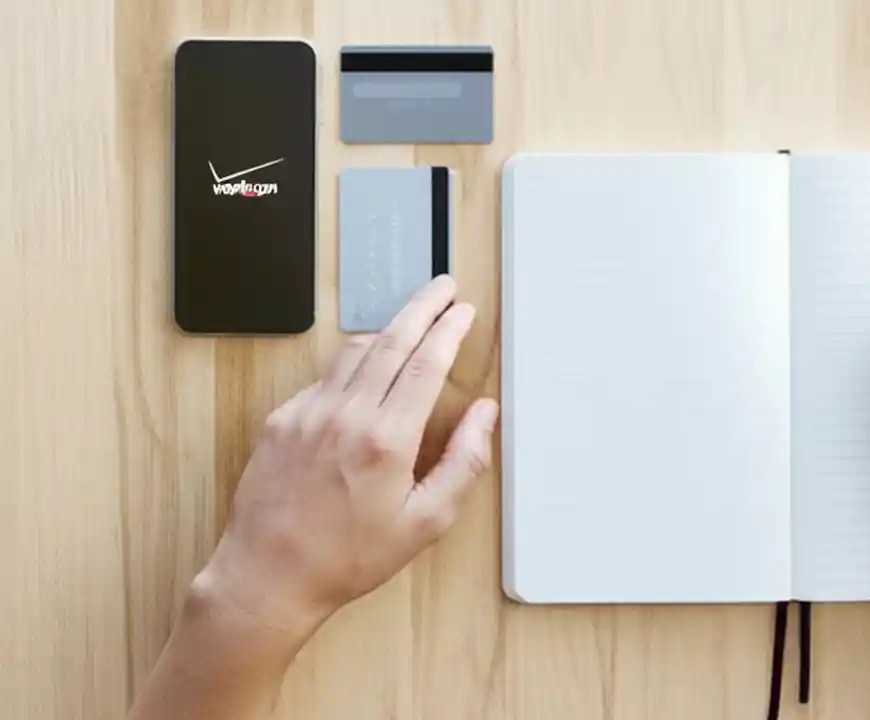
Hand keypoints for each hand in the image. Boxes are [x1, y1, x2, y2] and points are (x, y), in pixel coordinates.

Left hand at [198, 275, 497, 636]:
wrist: (268, 575)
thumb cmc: (348, 557)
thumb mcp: (425, 522)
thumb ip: (464, 462)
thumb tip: (485, 415)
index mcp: (387, 439)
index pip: (426, 364)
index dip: (448, 330)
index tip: (463, 311)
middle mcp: (345, 415)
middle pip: (391, 341)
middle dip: (422, 308)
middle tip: (442, 288)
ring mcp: (307, 413)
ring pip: (353, 352)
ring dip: (386, 331)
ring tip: (408, 325)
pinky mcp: (280, 420)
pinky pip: (323, 379)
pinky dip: (350, 368)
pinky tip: (363, 380)